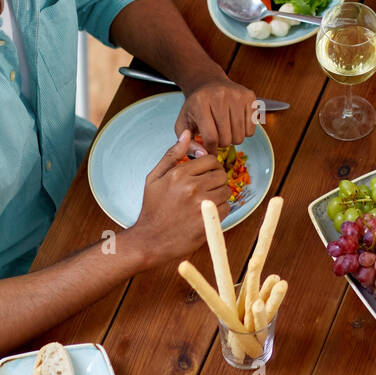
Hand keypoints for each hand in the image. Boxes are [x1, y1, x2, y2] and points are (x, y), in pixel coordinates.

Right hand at [130, 130, 231, 263]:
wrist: (149, 240)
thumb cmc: (152, 208)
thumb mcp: (154, 178)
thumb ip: (172, 155)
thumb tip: (187, 134)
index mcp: (179, 174)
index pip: (210, 160)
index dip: (210, 166)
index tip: (205, 174)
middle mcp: (191, 187)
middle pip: (221, 174)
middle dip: (216, 180)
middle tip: (206, 188)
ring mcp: (201, 205)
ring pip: (226, 191)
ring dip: (219, 195)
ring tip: (205, 201)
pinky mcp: (208, 221)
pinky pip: (226, 208)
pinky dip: (220, 210)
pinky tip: (206, 213)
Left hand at [175, 73, 257, 150]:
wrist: (209, 83)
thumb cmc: (196, 106)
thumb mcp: (183, 123)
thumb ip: (187, 143)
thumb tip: (203, 155)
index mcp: (200, 103)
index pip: (211, 137)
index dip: (211, 149)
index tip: (210, 150)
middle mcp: (220, 96)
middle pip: (227, 138)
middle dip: (222, 143)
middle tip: (217, 135)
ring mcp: (237, 95)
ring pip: (241, 136)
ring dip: (233, 138)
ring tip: (226, 130)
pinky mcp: (250, 97)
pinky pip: (251, 129)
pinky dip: (244, 131)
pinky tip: (235, 124)